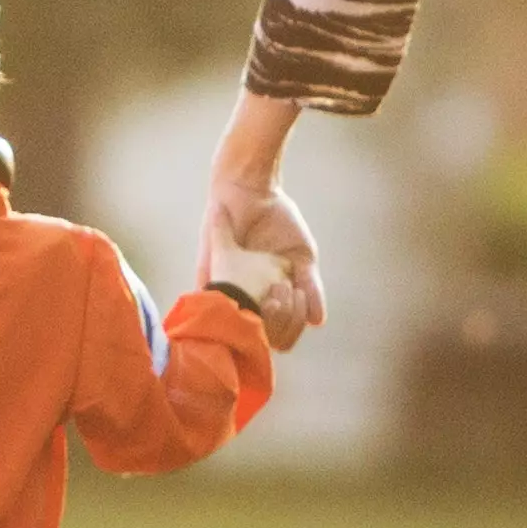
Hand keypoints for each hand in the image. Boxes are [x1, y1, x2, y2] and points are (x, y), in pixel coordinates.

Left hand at [203, 82, 328, 340]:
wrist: (251, 190)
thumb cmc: (278, 221)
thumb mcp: (302, 256)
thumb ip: (310, 288)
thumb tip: (319, 322)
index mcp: (270, 296)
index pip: (279, 332)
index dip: (292, 326)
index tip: (299, 298)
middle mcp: (247, 297)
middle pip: (261, 337)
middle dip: (280, 322)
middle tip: (285, 291)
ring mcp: (227, 288)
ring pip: (241, 327)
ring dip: (265, 314)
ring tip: (276, 288)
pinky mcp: (208, 274)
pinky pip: (214, 302)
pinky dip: (236, 302)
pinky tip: (254, 289)